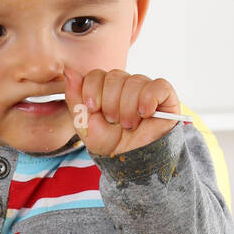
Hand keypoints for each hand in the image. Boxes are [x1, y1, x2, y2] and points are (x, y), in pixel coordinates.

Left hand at [63, 65, 180, 156]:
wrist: (132, 163)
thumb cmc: (110, 144)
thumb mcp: (85, 125)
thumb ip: (74, 98)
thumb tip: (69, 71)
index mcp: (106, 89)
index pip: (96, 74)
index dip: (92, 90)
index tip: (94, 109)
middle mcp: (126, 85)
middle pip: (115, 76)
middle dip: (110, 103)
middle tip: (114, 122)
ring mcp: (145, 89)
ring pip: (135, 81)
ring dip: (128, 108)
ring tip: (129, 125)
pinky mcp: (165, 96)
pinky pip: (158, 86)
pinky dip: (148, 100)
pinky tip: (145, 114)